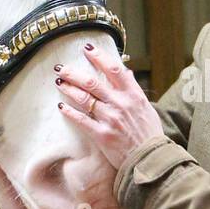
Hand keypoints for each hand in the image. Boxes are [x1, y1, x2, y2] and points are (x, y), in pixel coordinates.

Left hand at [56, 44, 163, 169]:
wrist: (150, 160)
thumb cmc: (149, 134)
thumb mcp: (146, 107)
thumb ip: (134, 89)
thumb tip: (125, 72)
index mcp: (134, 95)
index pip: (114, 70)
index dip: (99, 57)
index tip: (87, 49)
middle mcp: (121, 104)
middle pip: (92, 82)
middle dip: (74, 72)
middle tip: (62, 67)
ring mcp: (111, 119)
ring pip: (84, 98)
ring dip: (69, 88)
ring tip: (59, 82)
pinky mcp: (102, 135)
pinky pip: (81, 120)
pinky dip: (70, 112)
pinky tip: (61, 106)